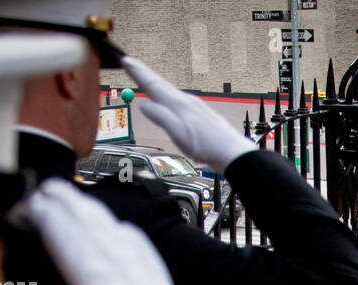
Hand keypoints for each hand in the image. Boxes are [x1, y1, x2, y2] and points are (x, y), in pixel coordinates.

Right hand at [27, 178, 251, 284]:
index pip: (94, 271)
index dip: (66, 237)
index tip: (42, 206)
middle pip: (113, 254)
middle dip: (82, 218)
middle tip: (56, 188)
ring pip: (134, 259)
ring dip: (107, 228)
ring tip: (88, 205)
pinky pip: (153, 274)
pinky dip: (136, 251)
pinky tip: (133, 245)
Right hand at [124, 56, 256, 172]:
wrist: (231, 151)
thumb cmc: (206, 145)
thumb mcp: (178, 133)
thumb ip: (160, 117)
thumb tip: (144, 104)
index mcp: (177, 104)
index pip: (153, 84)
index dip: (138, 73)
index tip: (126, 60)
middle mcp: (185, 100)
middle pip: (160, 84)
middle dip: (144, 74)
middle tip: (131, 63)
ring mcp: (193, 106)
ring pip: (169, 91)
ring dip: (155, 83)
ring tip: (144, 78)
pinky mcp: (198, 114)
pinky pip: (177, 100)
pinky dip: (166, 95)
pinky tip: (167, 99)